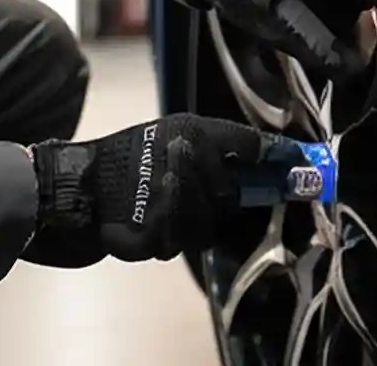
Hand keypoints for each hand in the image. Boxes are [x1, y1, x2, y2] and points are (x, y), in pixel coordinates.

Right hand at [21, 114, 275, 265]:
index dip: (280, 156)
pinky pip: (180, 243)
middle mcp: (188, 161)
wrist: (74, 186)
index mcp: (192, 131)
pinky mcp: (157, 233)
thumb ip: (216, 143)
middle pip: (234, 195)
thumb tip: (270, 157)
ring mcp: (173, 199)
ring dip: (191, 223)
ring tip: (162, 207)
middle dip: (219, 199)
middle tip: (192, 192)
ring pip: (209, 225)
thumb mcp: (170, 132)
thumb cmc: (126, 158)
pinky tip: (147, 222)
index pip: (251, 143)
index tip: (302, 164)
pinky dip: (167, 237)